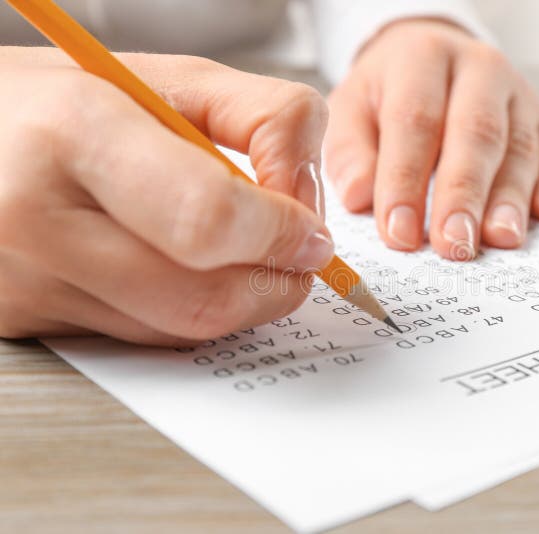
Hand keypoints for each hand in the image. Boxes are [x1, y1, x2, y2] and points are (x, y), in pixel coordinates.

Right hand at [0, 48, 331, 344]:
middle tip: (295, 256)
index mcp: (74, 134)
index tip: (310, 233)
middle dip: (276, 285)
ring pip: (178, 332)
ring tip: (239, 251)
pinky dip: (184, 310)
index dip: (279, 235)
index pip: (208, 218)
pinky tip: (175, 266)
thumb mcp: (161, 77)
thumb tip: (307, 197)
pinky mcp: (24, 325)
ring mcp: (24, 286)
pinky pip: (139, 338)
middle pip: (203, 301)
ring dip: (239, 301)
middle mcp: (36, 222)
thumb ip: (259, 119)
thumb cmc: (55, 102)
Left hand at [324, 19, 538, 260]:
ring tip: (500, 239)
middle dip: (464, 194)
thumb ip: (349, 152)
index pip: (415, 121)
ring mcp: (516, 93)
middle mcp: (477, 69)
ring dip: (510, 198)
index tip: (399, 233)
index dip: (406, 180)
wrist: (430, 58)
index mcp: (422, 58)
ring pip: (519, 147)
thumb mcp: (350, 108)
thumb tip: (358, 197)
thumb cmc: (386, 94)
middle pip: (476, 133)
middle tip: (454, 243)